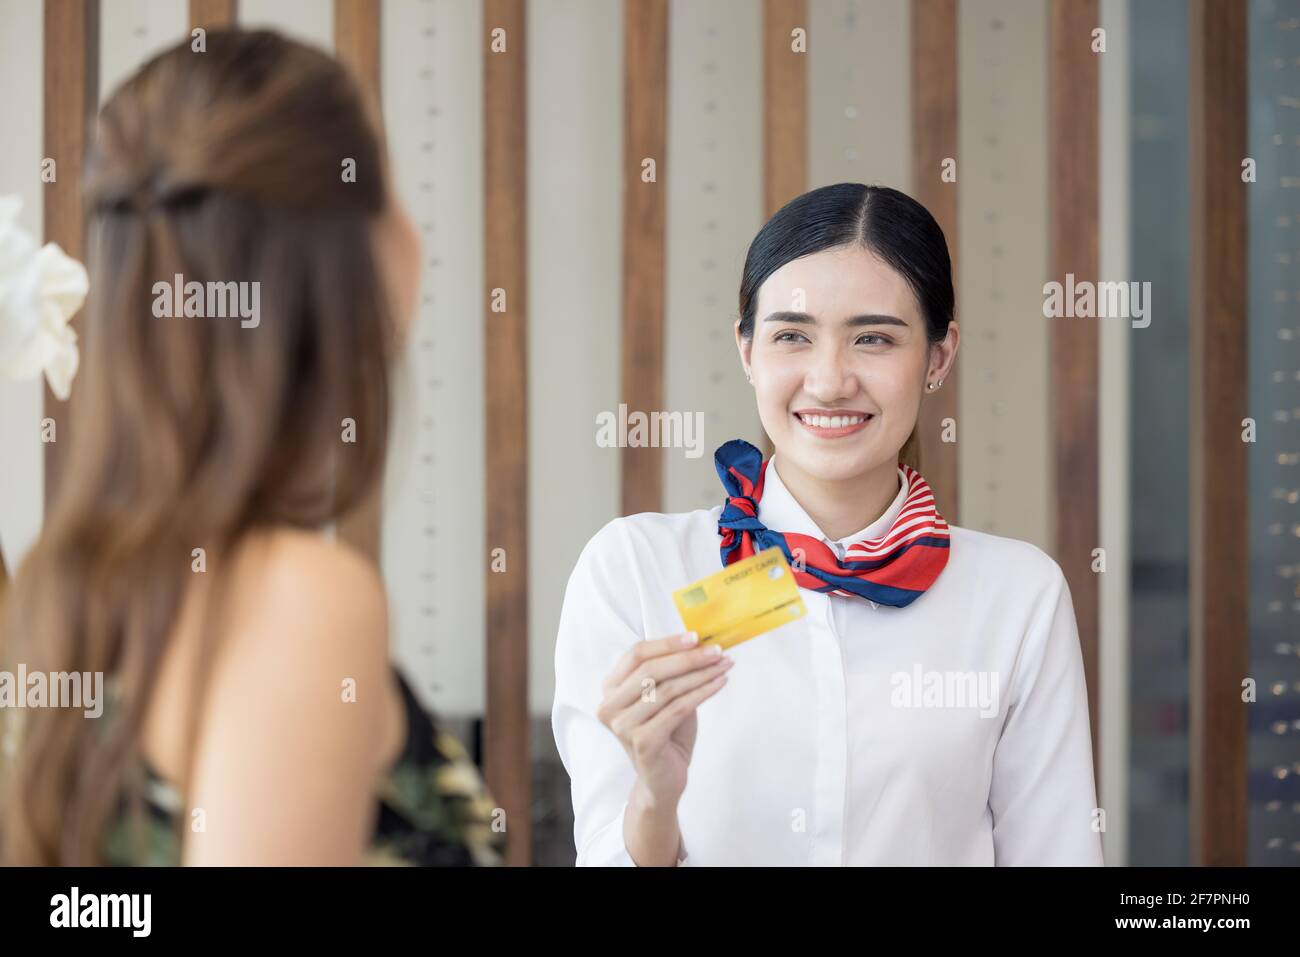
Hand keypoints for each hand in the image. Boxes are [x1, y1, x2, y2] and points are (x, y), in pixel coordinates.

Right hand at [596, 632, 731, 805]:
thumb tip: (700, 643)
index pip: (636, 654)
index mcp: (611, 688)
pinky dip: (703, 693)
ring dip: (701, 675)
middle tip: (717, 651)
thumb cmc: (666, 733)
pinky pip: (678, 709)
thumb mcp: (664, 696)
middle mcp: (609, 706)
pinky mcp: (642, 742)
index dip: (667, 643)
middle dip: (688, 658)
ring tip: (724, 666)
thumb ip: (671, 672)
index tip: (696, 636)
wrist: (662, 780)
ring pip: (668, 689)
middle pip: (651, 669)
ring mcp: (623, 726)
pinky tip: (720, 684)